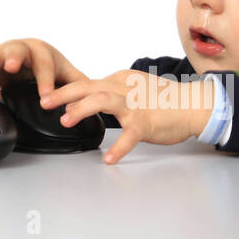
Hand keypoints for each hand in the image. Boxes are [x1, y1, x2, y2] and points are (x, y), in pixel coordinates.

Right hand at [0, 38, 87, 103]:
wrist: (27, 55)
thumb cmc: (46, 64)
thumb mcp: (65, 73)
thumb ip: (79, 85)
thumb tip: (93, 100)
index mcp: (39, 50)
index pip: (44, 63)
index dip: (46, 80)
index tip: (47, 99)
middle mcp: (16, 49)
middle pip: (13, 50)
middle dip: (12, 58)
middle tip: (12, 68)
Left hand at [42, 69, 213, 164]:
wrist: (193, 105)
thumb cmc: (163, 100)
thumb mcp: (133, 88)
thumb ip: (109, 93)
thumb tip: (81, 101)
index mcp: (120, 80)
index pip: (88, 82)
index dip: (66, 90)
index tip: (47, 97)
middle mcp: (125, 89)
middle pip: (89, 87)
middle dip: (64, 94)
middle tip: (45, 103)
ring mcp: (136, 105)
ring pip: (103, 102)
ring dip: (81, 110)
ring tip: (65, 122)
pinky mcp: (147, 123)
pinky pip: (130, 136)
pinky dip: (119, 147)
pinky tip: (109, 158)